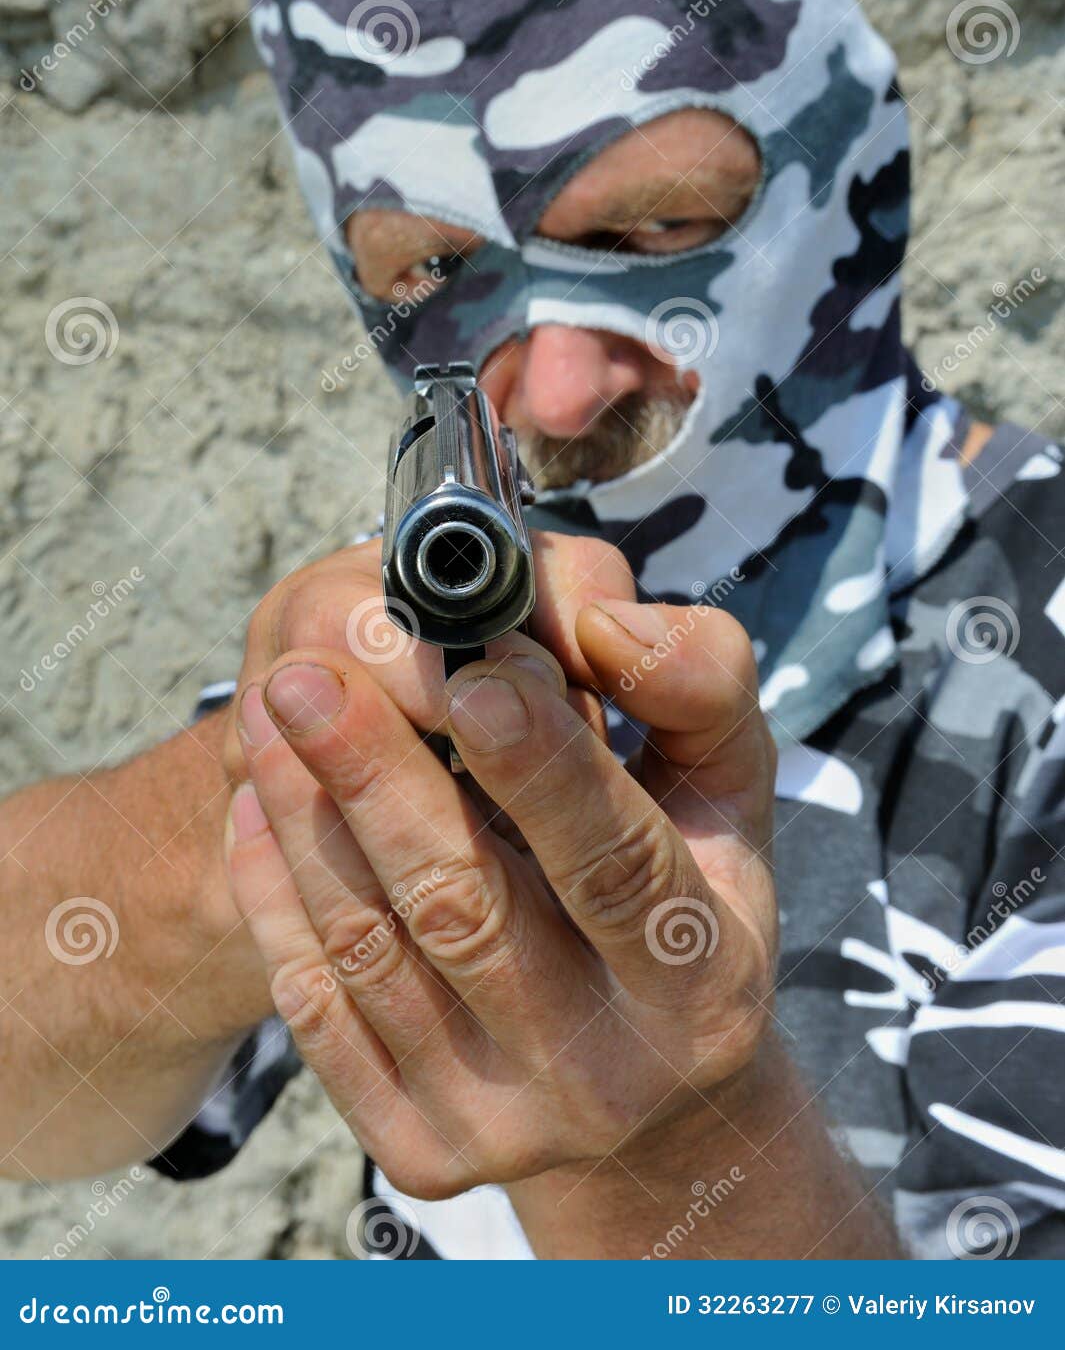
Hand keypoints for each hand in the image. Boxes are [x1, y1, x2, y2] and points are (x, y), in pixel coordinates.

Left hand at [223, 533, 777, 1198]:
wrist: (648, 1097)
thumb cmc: (686, 895)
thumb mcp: (727, 792)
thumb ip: (696, 687)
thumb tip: (602, 619)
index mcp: (701, 983)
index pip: (617, 869)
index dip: (543, 771)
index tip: (472, 672)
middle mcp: (607, 1072)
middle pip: (468, 910)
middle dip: (377, 780)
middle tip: (309, 675)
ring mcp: (502, 1124)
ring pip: (375, 954)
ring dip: (308, 820)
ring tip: (270, 711)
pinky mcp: (418, 1151)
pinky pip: (318, 1013)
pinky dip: (277, 899)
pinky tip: (259, 803)